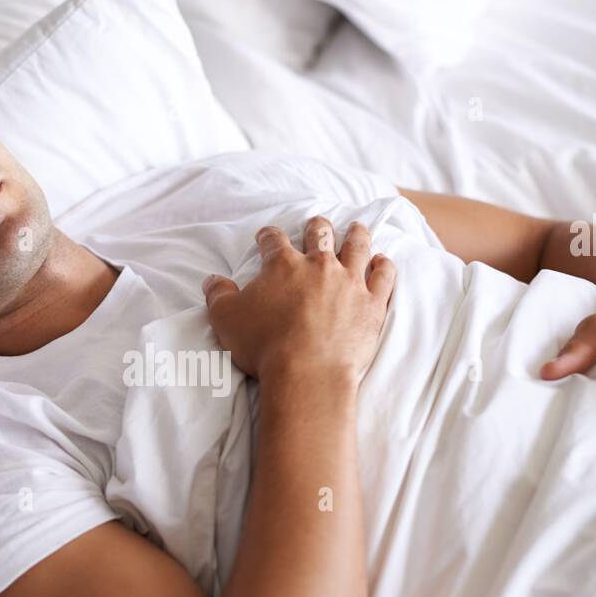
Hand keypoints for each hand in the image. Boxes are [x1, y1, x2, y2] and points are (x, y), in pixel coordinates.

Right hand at [202, 216, 395, 385]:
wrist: (307, 372)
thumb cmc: (264, 346)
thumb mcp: (226, 320)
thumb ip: (218, 296)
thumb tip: (211, 280)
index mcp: (283, 265)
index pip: (274, 240)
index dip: (268, 236)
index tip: (266, 237)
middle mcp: (319, 265)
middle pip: (320, 235)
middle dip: (316, 227)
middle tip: (316, 225)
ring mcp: (349, 282)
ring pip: (357, 247)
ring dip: (356, 235)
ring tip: (357, 228)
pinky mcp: (372, 303)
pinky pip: (383, 276)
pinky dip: (384, 266)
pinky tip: (383, 261)